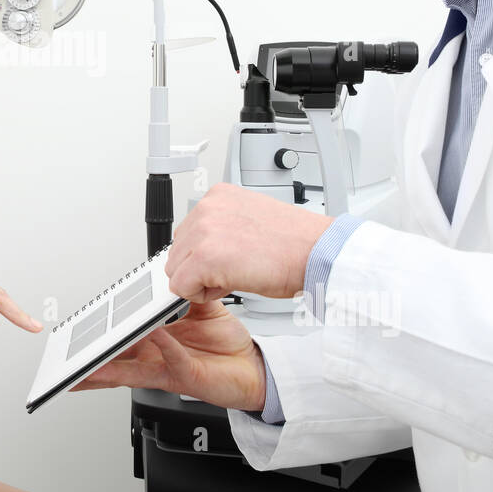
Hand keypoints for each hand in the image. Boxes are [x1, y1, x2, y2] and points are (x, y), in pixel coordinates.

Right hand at [71, 299, 267, 411]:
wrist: (253, 367)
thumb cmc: (227, 343)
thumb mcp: (202, 310)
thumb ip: (184, 294)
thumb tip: (173, 272)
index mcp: (156, 340)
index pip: (122, 336)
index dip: (101, 332)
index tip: (83, 325)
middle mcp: (157, 357)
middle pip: (116, 357)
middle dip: (92, 355)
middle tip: (73, 350)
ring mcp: (168, 370)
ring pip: (130, 371)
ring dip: (110, 366)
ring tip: (91, 360)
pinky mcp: (186, 378)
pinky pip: (172, 362)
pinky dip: (164, 348)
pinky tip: (156, 335)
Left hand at [166, 182, 333, 301]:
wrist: (316, 253)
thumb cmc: (295, 243)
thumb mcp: (250, 221)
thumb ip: (222, 229)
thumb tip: (204, 250)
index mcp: (218, 196)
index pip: (188, 233)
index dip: (204, 255)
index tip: (225, 260)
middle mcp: (207, 208)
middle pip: (178, 251)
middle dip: (199, 269)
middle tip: (233, 270)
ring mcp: (203, 231)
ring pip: (176, 270)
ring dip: (200, 281)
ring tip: (235, 275)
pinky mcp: (204, 257)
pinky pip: (181, 287)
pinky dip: (201, 295)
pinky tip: (230, 285)